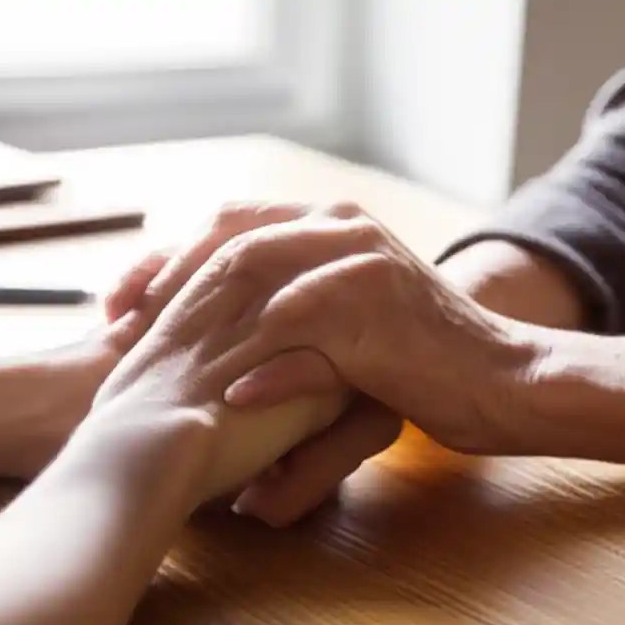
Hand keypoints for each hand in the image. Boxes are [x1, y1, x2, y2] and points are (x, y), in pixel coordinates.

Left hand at [107, 202, 539, 522]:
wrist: (503, 379)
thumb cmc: (417, 359)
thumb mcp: (343, 324)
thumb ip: (285, 317)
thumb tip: (215, 346)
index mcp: (328, 224)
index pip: (231, 225)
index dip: (170, 259)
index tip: (121, 301)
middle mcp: (341, 228)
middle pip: (232, 241)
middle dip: (169, 281)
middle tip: (122, 325)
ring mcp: (359, 262)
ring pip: (260, 277)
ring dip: (203, 321)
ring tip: (157, 360)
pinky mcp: (379, 307)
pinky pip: (306, 333)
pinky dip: (267, 368)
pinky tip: (233, 400)